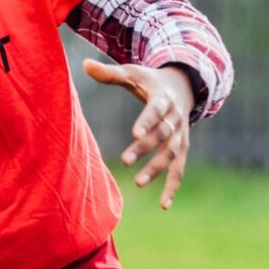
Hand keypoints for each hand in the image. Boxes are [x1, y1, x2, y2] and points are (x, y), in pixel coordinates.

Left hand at [82, 60, 195, 209]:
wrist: (183, 85)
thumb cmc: (149, 81)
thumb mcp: (132, 73)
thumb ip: (110, 73)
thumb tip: (84, 63)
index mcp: (164, 98)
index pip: (156, 111)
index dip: (147, 121)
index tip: (135, 133)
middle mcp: (176, 118)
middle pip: (162, 135)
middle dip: (145, 148)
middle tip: (125, 160)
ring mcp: (181, 135)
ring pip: (171, 154)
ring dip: (156, 169)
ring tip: (137, 183)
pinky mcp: (182, 149)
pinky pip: (179, 170)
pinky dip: (172, 187)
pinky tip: (164, 205)